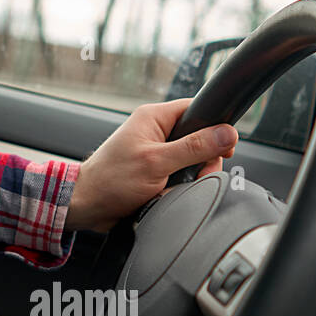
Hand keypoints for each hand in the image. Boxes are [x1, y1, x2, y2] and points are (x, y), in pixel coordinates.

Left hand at [63, 98, 237, 233]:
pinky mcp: (155, 170)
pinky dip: (180, 185)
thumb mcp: (157, 162)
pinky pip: (180, 174)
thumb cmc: (110, 180)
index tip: (225, 147)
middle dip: (204, 159)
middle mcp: (155, 131)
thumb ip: (194, 148)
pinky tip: (169, 193)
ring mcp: (155, 151)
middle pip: (200, 138)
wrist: (88, 206)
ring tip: (175, 186)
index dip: (216, 126)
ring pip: (192, 159)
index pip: (197, 109)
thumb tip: (227, 134)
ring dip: (191, 175)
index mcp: (153, 117)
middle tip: (196, 174)